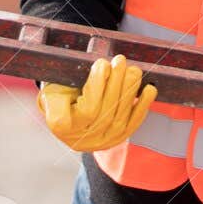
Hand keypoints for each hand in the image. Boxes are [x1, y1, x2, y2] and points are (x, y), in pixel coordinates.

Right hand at [37, 54, 157, 152]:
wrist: (67, 114)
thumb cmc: (60, 96)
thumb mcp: (53, 89)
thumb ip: (68, 84)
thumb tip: (102, 70)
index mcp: (61, 127)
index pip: (87, 109)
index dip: (97, 86)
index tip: (103, 64)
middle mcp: (81, 140)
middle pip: (106, 112)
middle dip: (116, 83)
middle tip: (121, 60)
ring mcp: (101, 142)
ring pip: (120, 118)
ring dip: (129, 91)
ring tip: (133, 71)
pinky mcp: (116, 139)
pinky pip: (132, 124)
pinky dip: (143, 106)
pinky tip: (149, 89)